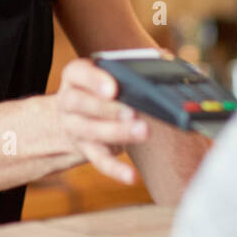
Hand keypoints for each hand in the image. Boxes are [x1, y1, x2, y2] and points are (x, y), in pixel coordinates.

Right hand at [53, 57, 148, 184]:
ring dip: (117, 133)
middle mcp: (69, 101)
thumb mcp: (109, 74)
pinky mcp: (87, 150)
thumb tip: (167, 59)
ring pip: (91, 132)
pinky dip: (116, 170)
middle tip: (132, 111)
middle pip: (81, 104)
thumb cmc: (103, 90)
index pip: (78, 73)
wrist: (75, 117)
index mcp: (75, 76)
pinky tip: (132, 176)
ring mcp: (75, 128)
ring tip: (143, 131)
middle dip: (108, 109)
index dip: (94, 80)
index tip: (113, 88)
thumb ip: (132, 67)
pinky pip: (100, 161)